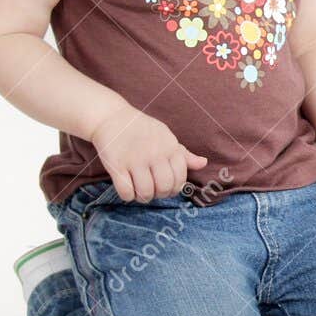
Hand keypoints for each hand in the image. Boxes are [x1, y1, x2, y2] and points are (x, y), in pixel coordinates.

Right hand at [89, 104, 207, 201]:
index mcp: (170, 147)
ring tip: (140, 191)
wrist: (111, 118)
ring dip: (143, 197)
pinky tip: (127, 189)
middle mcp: (155, 154)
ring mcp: (135, 160)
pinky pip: (126, 191)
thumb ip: (183, 154)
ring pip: (145, 192)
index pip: (180, 179)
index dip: (174, 188)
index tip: (166, 187)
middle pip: (164, 188)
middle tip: (153, 191)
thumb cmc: (142, 129)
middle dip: (159, 195)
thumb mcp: (166, 136)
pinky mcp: (116, 165)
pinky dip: (127, 196)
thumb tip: (203, 163)